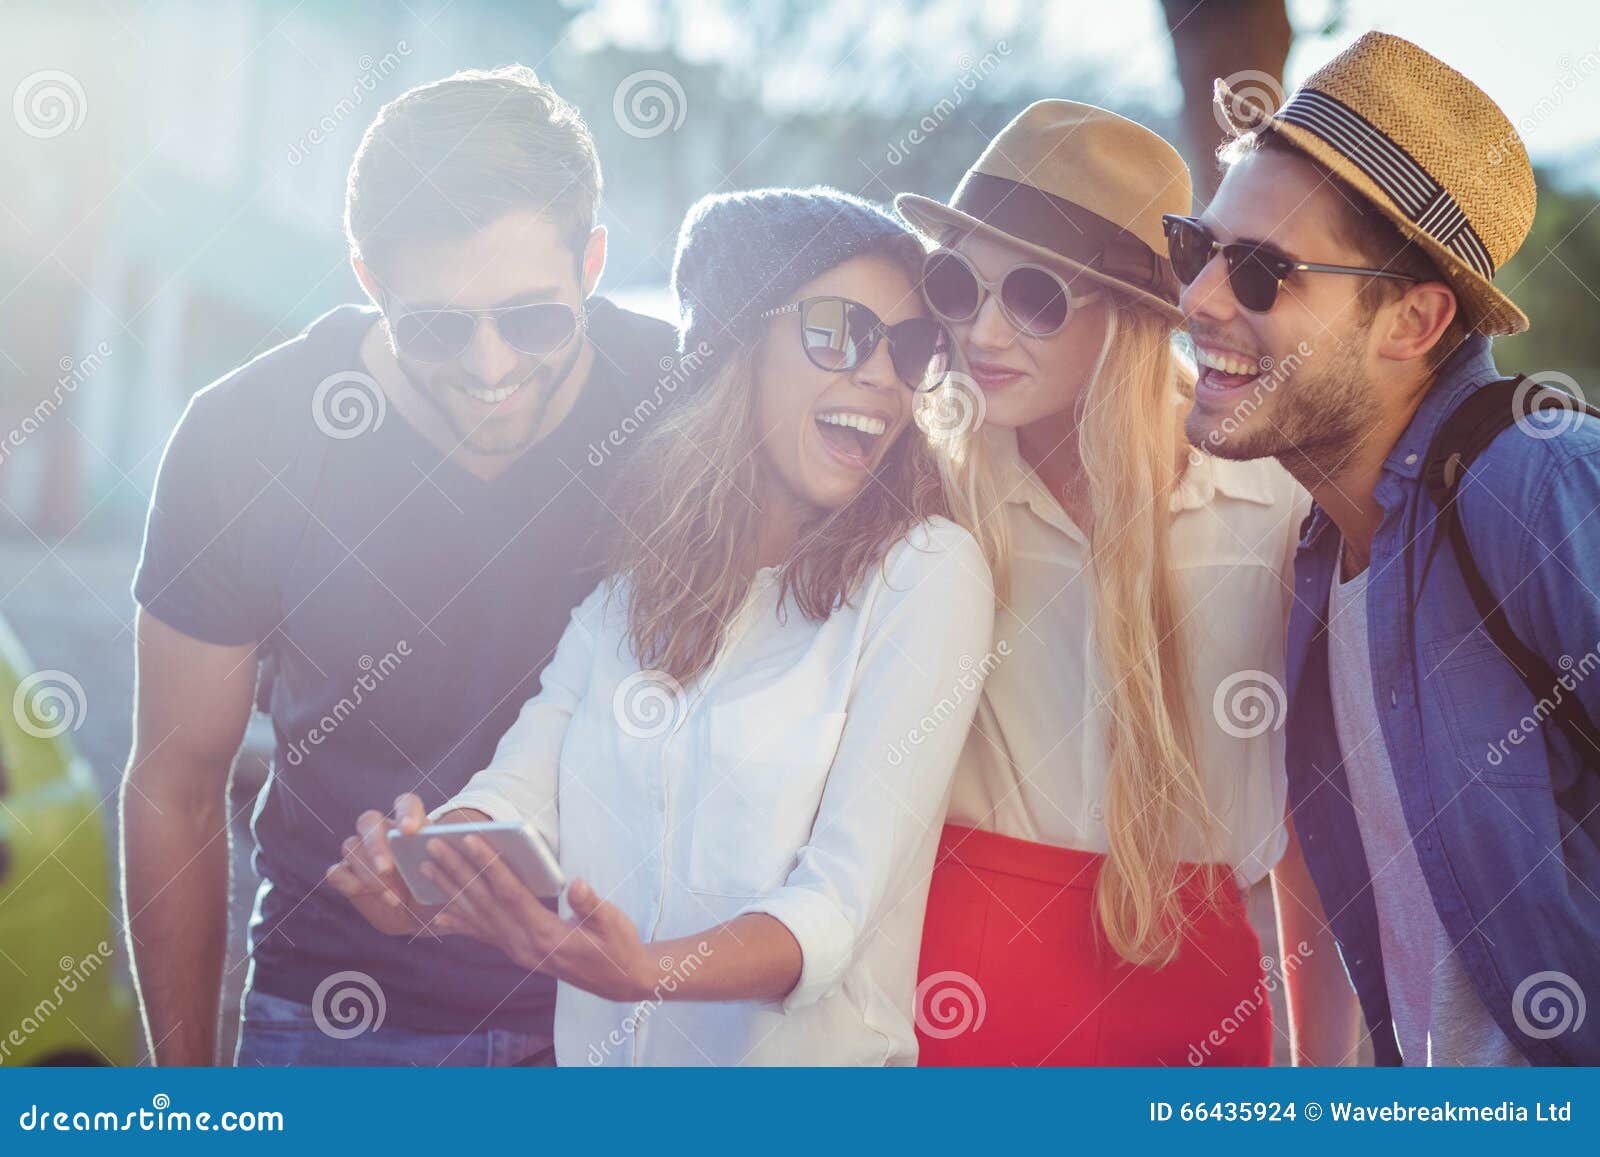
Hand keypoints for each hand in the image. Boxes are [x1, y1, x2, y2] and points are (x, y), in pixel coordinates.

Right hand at [324, 793, 483, 935]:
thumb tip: (476, 844)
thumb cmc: (442, 888)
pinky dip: (348, 882)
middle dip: (376, 844)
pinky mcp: (348, 876)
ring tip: (392, 897)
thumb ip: (459, 858)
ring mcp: (361, 854)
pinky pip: (336, 872)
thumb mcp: (456, 876)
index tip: (410, 831)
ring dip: (367, 872)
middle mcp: (382, 833)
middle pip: (368, 821)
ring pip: (351, 847)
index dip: (406, 813)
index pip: (405, 803)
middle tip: (388, 868)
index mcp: (411, 824)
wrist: (423, 915)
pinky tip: (365, 894)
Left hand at [424, 835, 652, 1002]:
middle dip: (458, 872)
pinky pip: (483, 936)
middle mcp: (523, 945)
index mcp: (545, 934)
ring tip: (428, 870)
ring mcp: (518, 951)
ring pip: (477, 918)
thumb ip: (592, 906)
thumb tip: (577, 884)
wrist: (620, 982)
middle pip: (484, 903)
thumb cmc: (619, 948)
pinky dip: (461, 923)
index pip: (510, 894)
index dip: (489, 866)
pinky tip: (442, 915)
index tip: (470, 841)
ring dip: (452, 892)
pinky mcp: (519, 953)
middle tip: (434, 848)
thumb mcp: (614, 924)